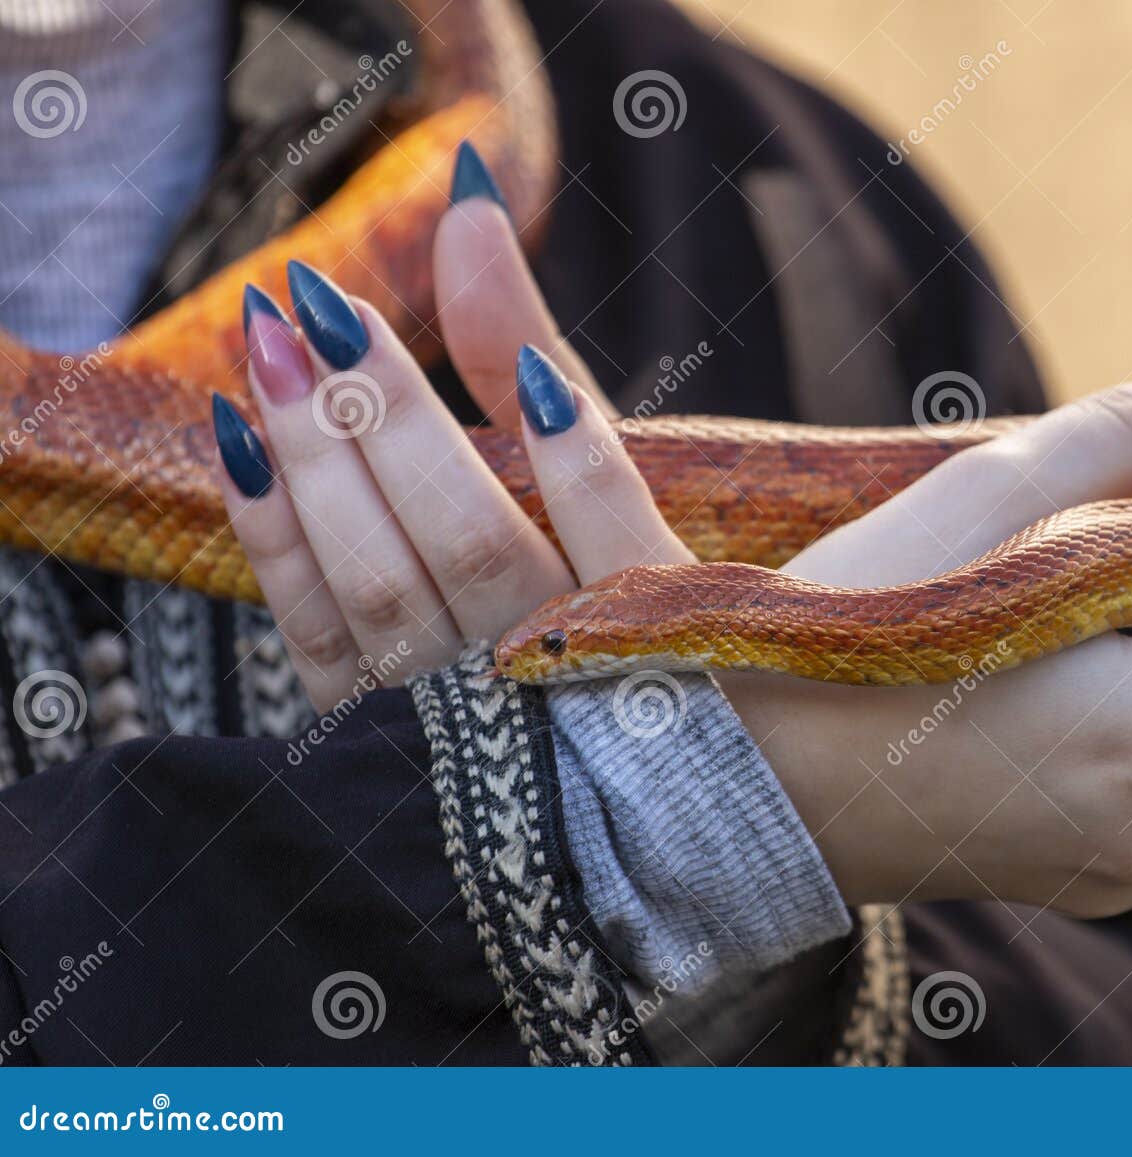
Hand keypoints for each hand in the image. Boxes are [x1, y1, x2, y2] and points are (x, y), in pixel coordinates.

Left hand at [214, 157, 687, 712]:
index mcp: (641, 610)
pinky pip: (313, 634)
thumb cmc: (570, 559)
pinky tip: (241, 438)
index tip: (533, 382)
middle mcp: (553, 675)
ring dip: (319, 465)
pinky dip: (270, 537)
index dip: (572, 455)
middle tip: (323, 310)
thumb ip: (525, 338)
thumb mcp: (569, 448)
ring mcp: (458, 713)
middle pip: (474, 549)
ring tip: (272, 346)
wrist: (541, 719)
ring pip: (382, 590)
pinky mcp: (376, 731)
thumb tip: (465, 199)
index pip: (609, 526)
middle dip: (392, 424)